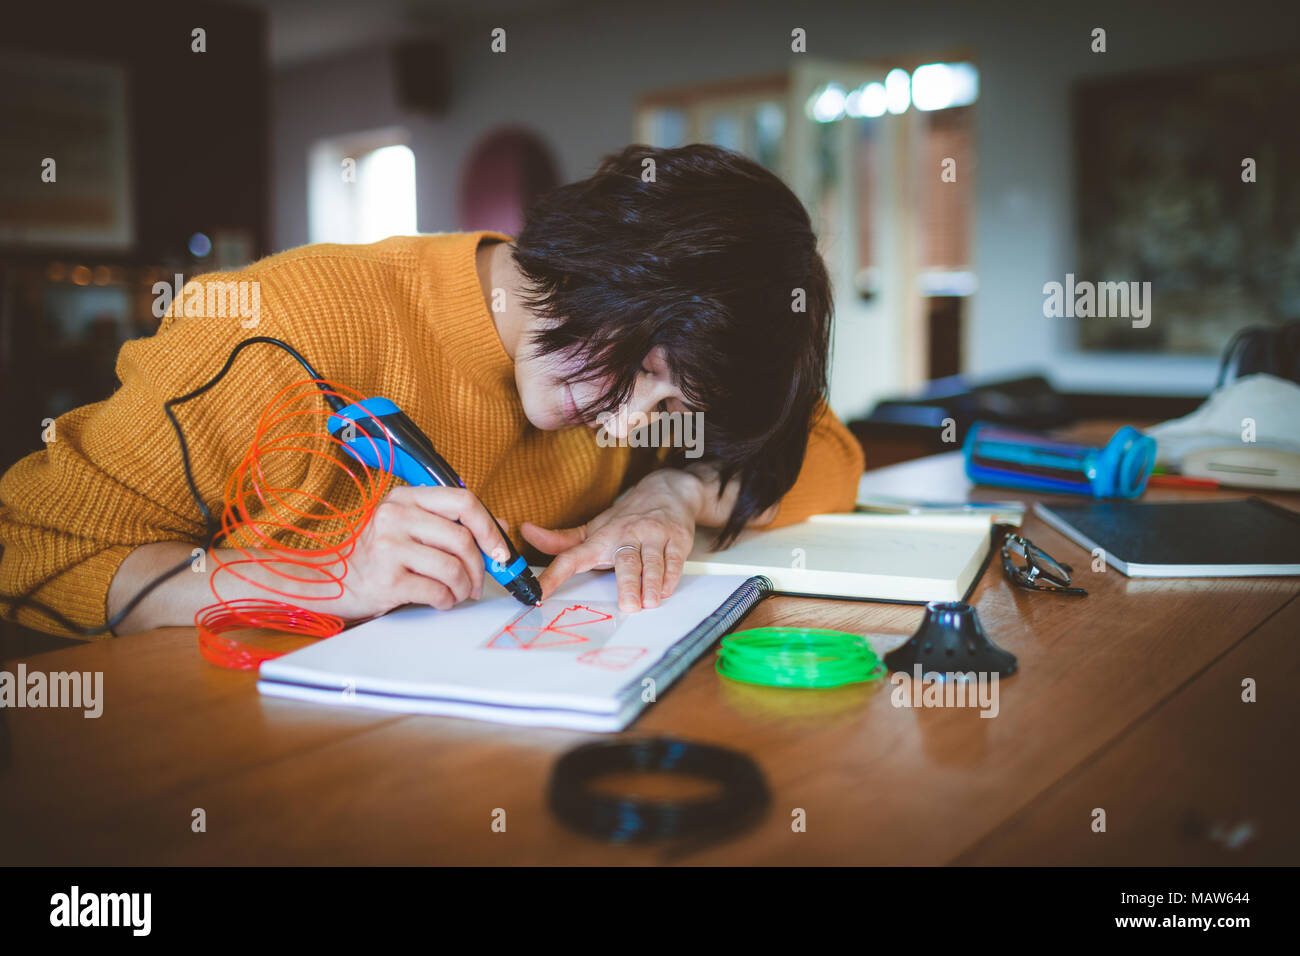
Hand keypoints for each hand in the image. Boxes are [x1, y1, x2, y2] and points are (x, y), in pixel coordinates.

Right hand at [331, 485, 512, 619]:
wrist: (335, 581)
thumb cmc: (380, 554)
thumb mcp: (412, 527)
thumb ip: (452, 524)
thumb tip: (500, 527)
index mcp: (406, 497)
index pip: (463, 501)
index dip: (489, 528)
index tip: (500, 551)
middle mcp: (395, 516)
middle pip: (462, 539)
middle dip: (480, 567)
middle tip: (478, 583)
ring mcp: (389, 546)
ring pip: (453, 568)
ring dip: (464, 587)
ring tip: (459, 593)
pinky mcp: (387, 579)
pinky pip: (437, 592)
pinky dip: (447, 601)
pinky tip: (440, 600)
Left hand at [522, 469, 702, 612]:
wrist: (668, 491)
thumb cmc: (628, 518)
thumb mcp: (594, 529)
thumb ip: (562, 540)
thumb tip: (527, 533)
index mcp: (602, 537)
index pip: (573, 556)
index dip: (555, 575)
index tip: (540, 594)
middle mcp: (628, 534)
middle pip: (625, 560)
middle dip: (627, 582)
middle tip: (627, 604)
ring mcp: (654, 536)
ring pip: (652, 561)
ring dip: (652, 583)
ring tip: (650, 601)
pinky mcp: (678, 540)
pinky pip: (674, 560)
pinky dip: (671, 576)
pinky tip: (666, 588)